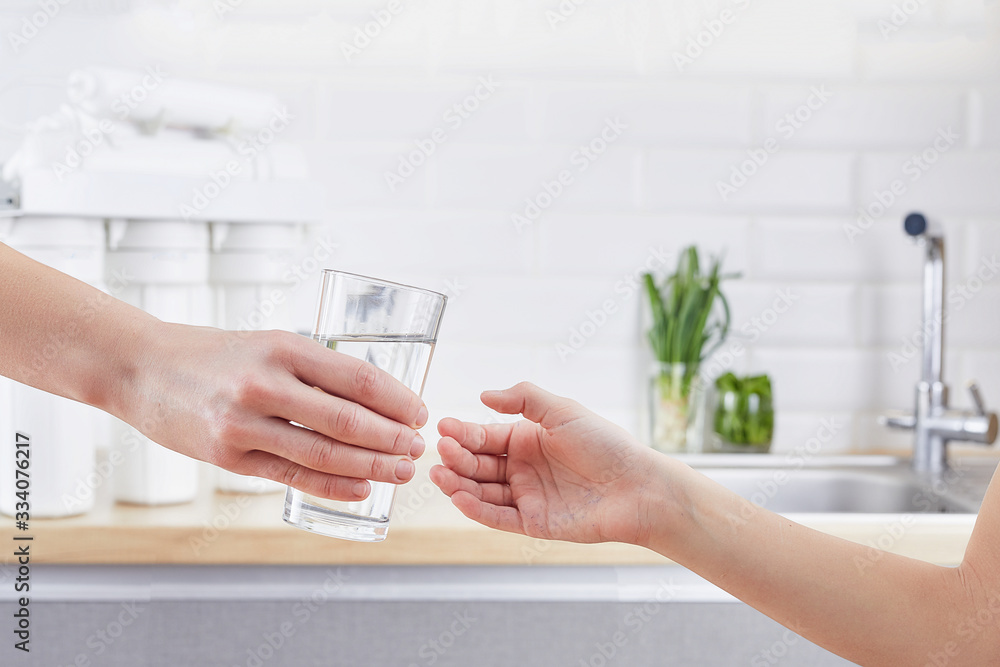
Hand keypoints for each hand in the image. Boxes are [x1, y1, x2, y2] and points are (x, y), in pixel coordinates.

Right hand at [117, 321, 426, 500]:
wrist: (142, 368)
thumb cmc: (217, 354)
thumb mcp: (270, 344)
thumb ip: (315, 370)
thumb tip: (376, 401)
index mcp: (284, 348)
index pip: (358, 378)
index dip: (397, 400)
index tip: (420, 413)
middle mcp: (265, 385)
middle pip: (347, 420)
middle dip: (391, 439)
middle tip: (418, 449)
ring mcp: (243, 424)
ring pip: (323, 454)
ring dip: (370, 467)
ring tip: (400, 472)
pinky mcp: (228, 457)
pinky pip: (292, 476)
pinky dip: (332, 486)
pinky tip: (361, 489)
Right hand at [429, 382, 659, 544]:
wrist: (637, 487)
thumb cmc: (606, 445)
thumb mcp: (563, 410)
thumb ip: (523, 398)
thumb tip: (484, 395)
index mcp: (528, 439)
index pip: (486, 436)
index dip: (464, 433)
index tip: (443, 427)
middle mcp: (524, 468)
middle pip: (479, 464)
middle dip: (457, 458)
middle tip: (441, 451)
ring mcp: (527, 496)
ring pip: (482, 491)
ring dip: (458, 484)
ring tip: (439, 475)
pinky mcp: (533, 523)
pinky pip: (498, 517)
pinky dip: (476, 509)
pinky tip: (459, 498)